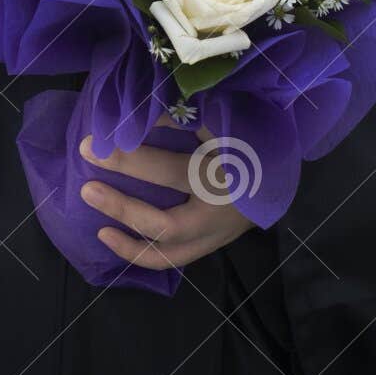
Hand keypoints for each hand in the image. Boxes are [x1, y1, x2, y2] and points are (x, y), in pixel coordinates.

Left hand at [78, 116, 254, 271]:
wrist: (288, 163)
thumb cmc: (254, 132)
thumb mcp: (222, 118)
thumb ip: (179, 117)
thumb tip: (131, 116)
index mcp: (225, 178)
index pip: (167, 172)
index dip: (127, 159)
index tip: (93, 143)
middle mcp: (221, 214)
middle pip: (165, 224)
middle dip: (122, 208)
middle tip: (87, 187)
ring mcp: (219, 234)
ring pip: (171, 253)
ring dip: (131, 245)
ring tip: (100, 230)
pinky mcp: (215, 243)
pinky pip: (177, 258)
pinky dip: (146, 254)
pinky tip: (117, 238)